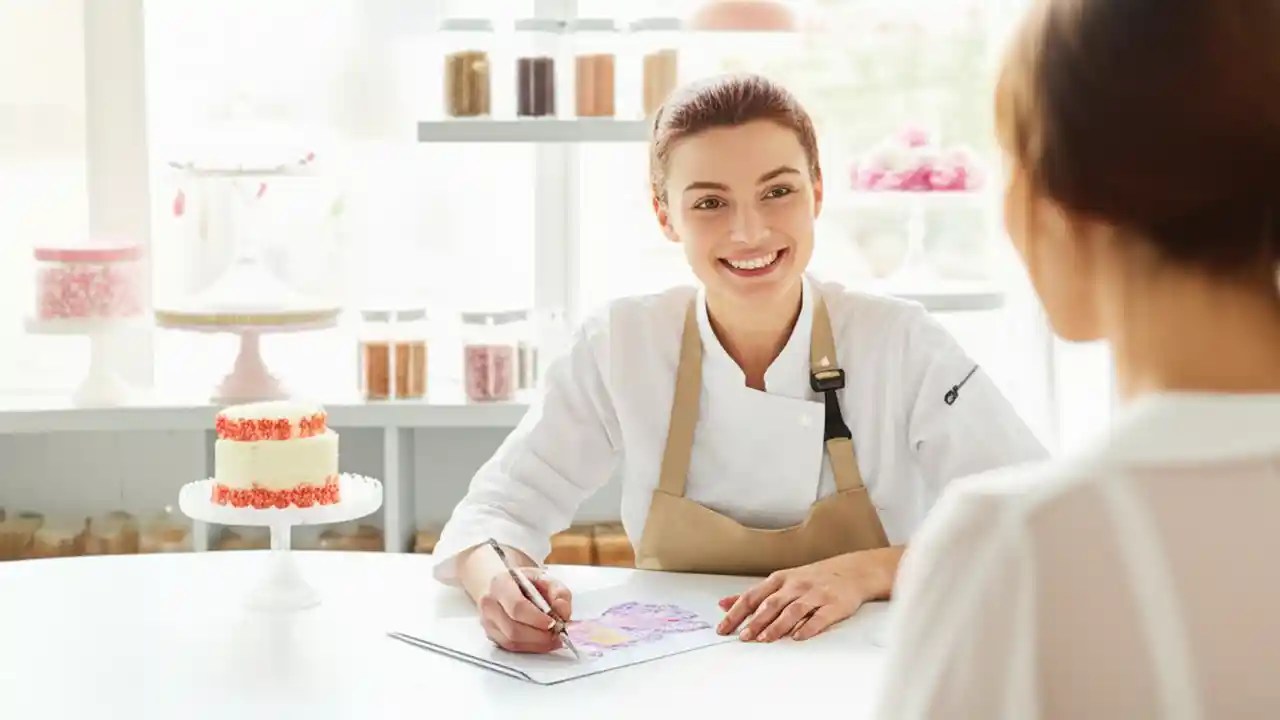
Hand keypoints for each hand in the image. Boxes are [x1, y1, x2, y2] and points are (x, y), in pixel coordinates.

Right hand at [477, 567, 573, 653]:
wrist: (504, 587)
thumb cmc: (524, 583)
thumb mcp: (545, 579)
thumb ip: (559, 592)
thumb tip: (562, 611)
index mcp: (501, 584)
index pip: (517, 607)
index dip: (537, 619)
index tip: (554, 623)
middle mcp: (489, 604)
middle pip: (513, 629)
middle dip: (540, 636)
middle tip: (557, 634)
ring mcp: (487, 622)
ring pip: (512, 642)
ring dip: (537, 644)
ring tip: (553, 639)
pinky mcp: (491, 636)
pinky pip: (511, 648)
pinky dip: (530, 648)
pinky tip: (542, 642)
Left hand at [717, 553, 874, 642]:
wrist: (852, 571)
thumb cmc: (812, 578)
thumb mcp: (781, 581)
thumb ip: (754, 594)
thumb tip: (724, 604)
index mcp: (780, 579)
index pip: (753, 596)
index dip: (737, 612)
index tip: (723, 627)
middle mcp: (796, 585)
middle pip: (772, 603)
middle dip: (756, 621)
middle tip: (743, 637)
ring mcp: (816, 594)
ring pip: (793, 610)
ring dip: (778, 625)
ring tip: (765, 639)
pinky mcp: (834, 605)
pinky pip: (820, 617)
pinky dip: (808, 627)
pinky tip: (797, 637)